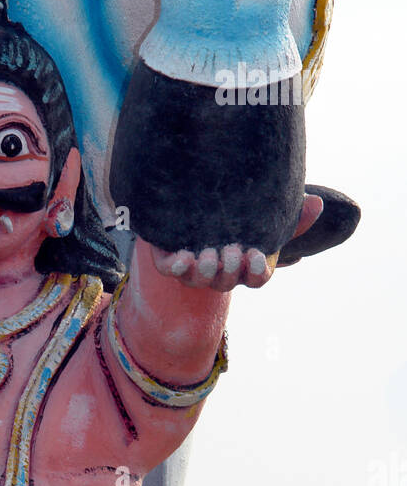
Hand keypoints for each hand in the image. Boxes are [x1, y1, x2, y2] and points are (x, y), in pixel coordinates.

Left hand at [151, 193, 323, 290]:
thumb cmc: (238, 216)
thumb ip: (291, 215)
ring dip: (205, 270)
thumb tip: (316, 203)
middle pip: (227, 282)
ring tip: (207, 254)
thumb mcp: (265, 215)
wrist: (194, 204)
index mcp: (244, 265)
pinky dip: (177, 266)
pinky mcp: (170, 259)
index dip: (258, 272)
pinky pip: (171, 270)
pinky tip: (182, 257)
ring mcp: (193, 268)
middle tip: (232, 251)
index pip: (256, 278)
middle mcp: (219, 272)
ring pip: (199, 279)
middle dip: (230, 269)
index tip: (259, 259)